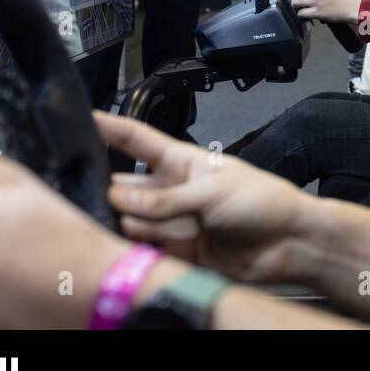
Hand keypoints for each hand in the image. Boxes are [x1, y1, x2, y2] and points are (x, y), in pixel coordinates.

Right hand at [97, 113, 320, 283]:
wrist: (288, 244)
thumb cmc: (263, 202)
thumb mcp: (213, 191)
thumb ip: (167, 199)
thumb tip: (121, 199)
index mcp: (182, 161)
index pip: (137, 140)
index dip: (109, 127)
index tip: (81, 117)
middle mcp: (171, 190)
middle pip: (125, 187)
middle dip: (115, 193)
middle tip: (114, 200)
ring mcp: (171, 222)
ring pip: (132, 221)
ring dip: (141, 226)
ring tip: (170, 229)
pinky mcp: (174, 252)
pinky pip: (144, 251)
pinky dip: (141, 252)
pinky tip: (148, 251)